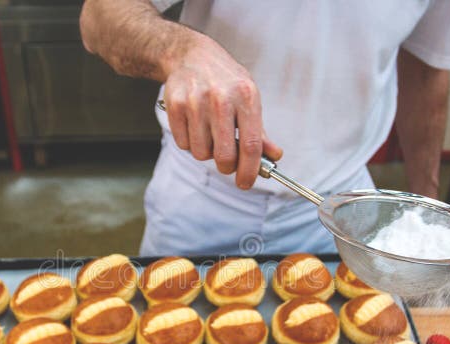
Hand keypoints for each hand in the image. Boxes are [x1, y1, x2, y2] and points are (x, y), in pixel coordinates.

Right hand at [162, 34, 281, 188]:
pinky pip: (184, 144)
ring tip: (209, 133)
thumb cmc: (225, 80)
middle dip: (226, 166)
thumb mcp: (249, 99)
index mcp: (246, 96)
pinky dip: (189, 142)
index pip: (251, 145)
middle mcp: (221, 98)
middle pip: (224, 155)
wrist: (192, 55)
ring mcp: (196, 102)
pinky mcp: (175, 105)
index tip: (246, 183)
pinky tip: (194, 125)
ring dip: (206, 151)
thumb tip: (274, 156)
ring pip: (201, 153)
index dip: (250, 171)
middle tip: (226, 159)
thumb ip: (260, 131)